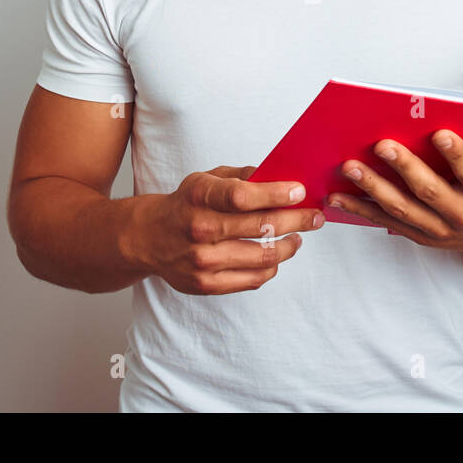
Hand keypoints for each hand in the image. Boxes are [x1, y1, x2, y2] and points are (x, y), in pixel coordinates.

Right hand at [132, 165, 324, 294]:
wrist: (146, 238)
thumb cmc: (184, 205)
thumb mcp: (205, 180)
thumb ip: (241, 177)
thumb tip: (279, 177)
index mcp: (200, 197)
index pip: (243, 196)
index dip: (276, 194)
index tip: (300, 191)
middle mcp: (200, 229)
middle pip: (262, 227)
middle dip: (297, 219)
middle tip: (315, 216)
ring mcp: (203, 260)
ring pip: (263, 257)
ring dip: (290, 245)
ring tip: (298, 237)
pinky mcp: (206, 284)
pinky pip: (253, 279)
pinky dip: (272, 267)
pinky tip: (277, 255)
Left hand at [327, 99, 462, 258]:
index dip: (459, 157)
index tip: (441, 133)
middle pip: (431, 193)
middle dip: (405, 169)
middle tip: (382, 145)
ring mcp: (439, 229)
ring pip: (403, 210)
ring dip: (374, 188)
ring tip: (351, 166)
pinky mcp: (419, 234)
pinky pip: (386, 222)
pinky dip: (360, 208)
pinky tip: (337, 193)